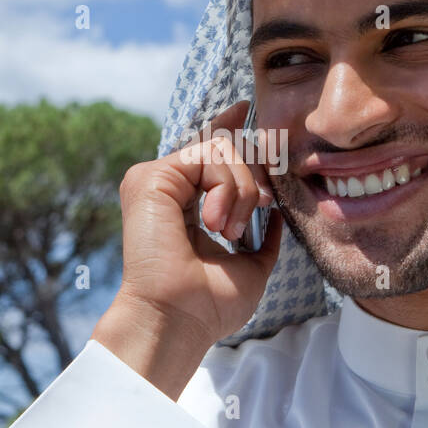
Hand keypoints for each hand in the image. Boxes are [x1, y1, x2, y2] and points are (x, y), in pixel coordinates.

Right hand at [92, 99, 282, 398]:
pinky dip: (227, 187)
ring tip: (231, 230)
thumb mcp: (250, 265)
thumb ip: (263, 236)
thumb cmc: (209, 305)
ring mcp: (155, 180)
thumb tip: (278, 210)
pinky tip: (217, 222)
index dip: (228, 126)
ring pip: (221, 148)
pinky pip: (208, 155)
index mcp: (185, 204)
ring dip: (243, 190)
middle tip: (259, 210)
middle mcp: (167, 187)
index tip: (246, 106)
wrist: (178, 320)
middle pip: (223, 145)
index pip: (209, 153)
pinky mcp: (149, 177)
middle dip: (255, 174)